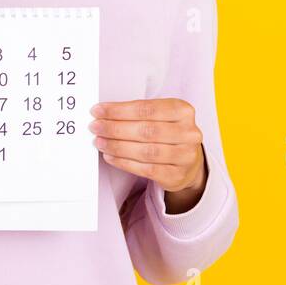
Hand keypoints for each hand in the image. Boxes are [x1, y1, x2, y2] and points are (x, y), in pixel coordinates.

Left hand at [88, 99, 206, 202]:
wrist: (189, 162)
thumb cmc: (169, 134)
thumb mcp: (161, 116)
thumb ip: (138, 113)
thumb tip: (105, 114)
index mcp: (183, 111)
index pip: (146, 108)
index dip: (119, 110)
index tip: (99, 111)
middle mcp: (188, 133)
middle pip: (146, 130)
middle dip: (115, 128)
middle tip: (96, 127)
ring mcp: (185, 156)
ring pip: (146, 151)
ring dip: (118, 146)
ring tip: (100, 142)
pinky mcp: (177, 175)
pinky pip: (146, 169)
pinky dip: (124, 162)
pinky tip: (111, 156)